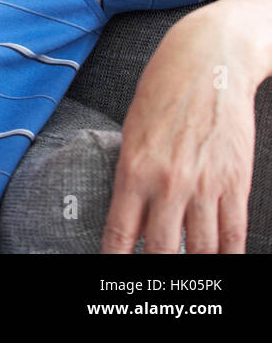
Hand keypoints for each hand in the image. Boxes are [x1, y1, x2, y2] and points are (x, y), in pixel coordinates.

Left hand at [102, 12, 256, 252]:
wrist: (207, 64)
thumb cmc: (163, 91)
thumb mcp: (131, 131)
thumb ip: (131, 174)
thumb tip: (132, 213)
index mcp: (133, 169)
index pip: (120, 232)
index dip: (115, 260)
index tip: (113, 276)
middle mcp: (168, 183)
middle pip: (161, 249)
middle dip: (156, 271)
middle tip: (152, 285)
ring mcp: (205, 186)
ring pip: (201, 248)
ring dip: (193, 267)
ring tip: (186, 275)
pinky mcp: (236, 183)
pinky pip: (233, 234)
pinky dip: (228, 256)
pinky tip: (221, 264)